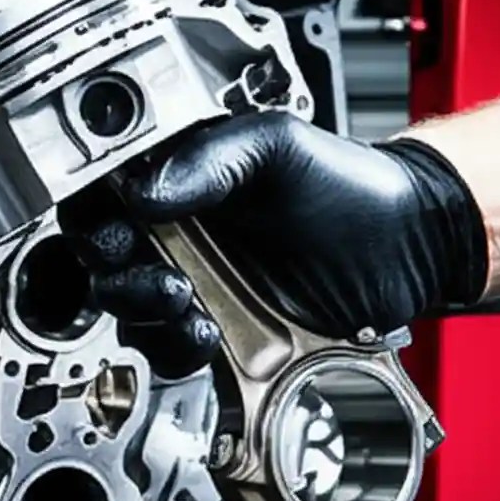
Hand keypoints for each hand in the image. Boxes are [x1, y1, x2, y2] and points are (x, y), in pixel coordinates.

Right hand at [84, 111, 487, 376]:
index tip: (118, 238)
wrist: (404, 248)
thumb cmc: (349, 188)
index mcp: (174, 179)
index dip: (95, 224)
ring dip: (148, 318)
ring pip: (131, 315)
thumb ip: (209, 159)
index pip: (100, 201)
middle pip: (105, 266)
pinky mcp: (215, 331)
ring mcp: (192, 285)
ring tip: (189, 306)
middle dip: (123, 279)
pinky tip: (209, 336)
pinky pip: (170, 352)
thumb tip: (143, 192)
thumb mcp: (277, 147)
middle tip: (164, 280)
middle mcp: (175, 234)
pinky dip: (178, 351)